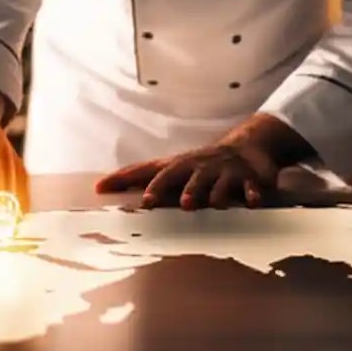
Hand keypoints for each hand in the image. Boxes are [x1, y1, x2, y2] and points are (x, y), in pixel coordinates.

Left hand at [95, 141, 277, 209]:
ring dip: (208, 192)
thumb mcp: (172, 168)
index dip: (124, 179)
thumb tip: (99, 186)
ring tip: (202, 203)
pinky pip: (250, 187)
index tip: (102, 187)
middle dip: (162, 187)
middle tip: (150, 201)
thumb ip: (141, 177)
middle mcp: (198, 168)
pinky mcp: (248, 179)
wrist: (248, 147)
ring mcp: (223, 173)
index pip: (145, 171)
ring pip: (215, 183)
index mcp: (178, 166)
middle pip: (178, 176)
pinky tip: (252, 202)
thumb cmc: (199, 165)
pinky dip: (252, 194)